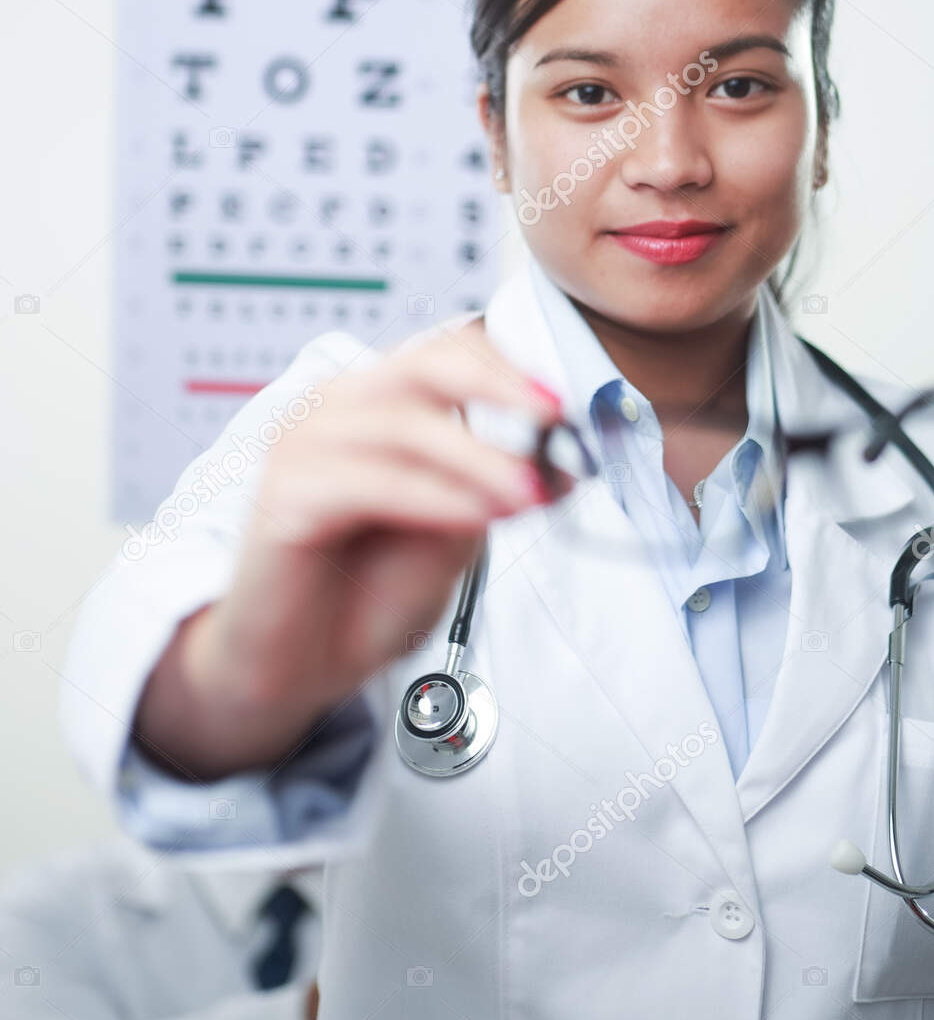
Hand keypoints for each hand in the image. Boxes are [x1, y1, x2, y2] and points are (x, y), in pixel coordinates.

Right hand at [133, 323, 566, 779]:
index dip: (509, 370)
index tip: (561, 407)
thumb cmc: (365, 596)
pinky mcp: (285, 495)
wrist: (297, 667)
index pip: (446, 351)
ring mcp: (302, 446)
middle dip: (499, 390)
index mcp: (374, 403)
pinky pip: (372, 482)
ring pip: (403, 424)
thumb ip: (491, 488)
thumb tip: (560, 462)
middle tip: (551, 424)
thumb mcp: (452, 533)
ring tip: (528, 494)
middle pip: (424, 366)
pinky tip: (477, 517)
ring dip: (478, 458)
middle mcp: (335, 410)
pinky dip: (435, 497)